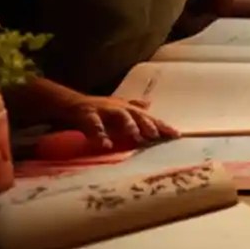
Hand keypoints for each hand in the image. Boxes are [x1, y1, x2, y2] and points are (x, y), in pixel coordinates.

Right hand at [53, 95, 178, 150]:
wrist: (73, 104)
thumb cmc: (101, 109)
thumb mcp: (120, 108)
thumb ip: (135, 108)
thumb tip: (150, 103)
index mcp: (129, 110)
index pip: (149, 118)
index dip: (163, 126)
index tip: (177, 135)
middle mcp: (119, 108)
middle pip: (138, 115)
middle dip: (148, 124)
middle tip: (157, 134)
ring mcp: (104, 110)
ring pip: (119, 115)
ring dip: (128, 124)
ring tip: (135, 135)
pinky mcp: (87, 115)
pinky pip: (94, 125)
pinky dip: (99, 134)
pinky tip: (105, 144)